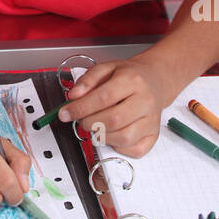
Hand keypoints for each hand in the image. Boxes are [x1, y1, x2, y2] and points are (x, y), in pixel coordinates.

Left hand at [57, 56, 171, 158]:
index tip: (65, 113)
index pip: (103, 98)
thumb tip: (73, 96)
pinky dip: (118, 147)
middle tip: (81, 119)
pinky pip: (134, 150)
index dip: (80, 108)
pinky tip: (112, 134)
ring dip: (101, 136)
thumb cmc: (129, 76)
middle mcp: (145, 101)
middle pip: (113, 120)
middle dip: (89, 123)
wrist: (154, 81)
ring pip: (123, 138)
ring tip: (95, 125)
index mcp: (132, 80)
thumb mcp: (106, 68)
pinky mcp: (154, 135)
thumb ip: (87, 80)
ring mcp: (151, 120)